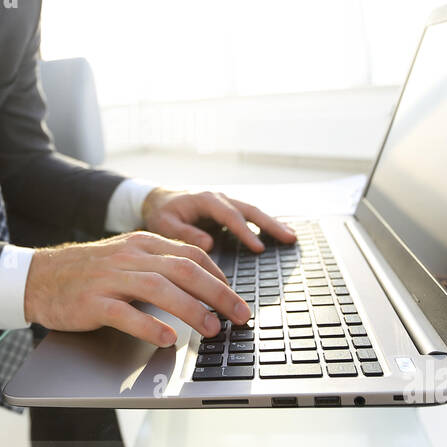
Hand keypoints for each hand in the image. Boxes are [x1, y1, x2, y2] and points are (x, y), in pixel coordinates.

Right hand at [23, 231, 252, 347]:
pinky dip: (149, 326)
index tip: (235, 297)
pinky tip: (166, 338)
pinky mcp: (92, 302)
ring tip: (211, 329)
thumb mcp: (126, 258)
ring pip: (159, 288)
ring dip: (191, 310)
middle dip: (218, 294)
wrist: (38, 277)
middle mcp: (130, 257)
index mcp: (142, 244)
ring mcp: (110, 278)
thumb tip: (199, 286)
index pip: (191, 255)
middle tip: (239, 315)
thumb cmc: (87, 272)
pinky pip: (125, 313)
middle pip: (184, 270)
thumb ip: (158, 266)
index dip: (219, 277)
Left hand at [140, 187, 296, 252]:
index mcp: (206, 199)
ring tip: (291, 237)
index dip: (246, 232)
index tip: (259, 249)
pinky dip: (264, 224)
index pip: (231, 216)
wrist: (156, 199)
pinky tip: (278, 233)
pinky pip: (249, 216)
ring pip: (253, 212)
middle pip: (250, 210)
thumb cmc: (160, 212)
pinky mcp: (227, 210)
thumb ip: (185, 233)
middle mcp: (219, 197)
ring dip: (272, 223)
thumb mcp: (165, 224)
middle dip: (271, 224)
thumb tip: (209, 244)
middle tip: (289, 238)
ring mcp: (225, 202)